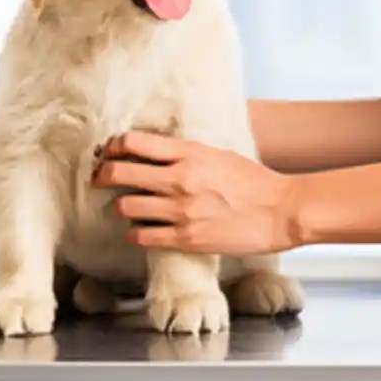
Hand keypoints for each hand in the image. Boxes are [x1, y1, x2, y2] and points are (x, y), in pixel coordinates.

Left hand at [92, 132, 303, 254]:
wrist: (280, 211)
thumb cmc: (254, 182)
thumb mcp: (218, 154)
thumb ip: (186, 154)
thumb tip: (156, 152)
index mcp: (189, 153)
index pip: (133, 142)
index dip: (113, 147)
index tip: (110, 153)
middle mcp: (180, 179)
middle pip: (119, 173)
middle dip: (103, 175)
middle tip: (99, 179)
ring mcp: (181, 210)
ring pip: (126, 206)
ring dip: (122, 206)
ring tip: (127, 206)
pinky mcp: (186, 238)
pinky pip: (142, 235)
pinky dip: (135, 232)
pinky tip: (140, 230)